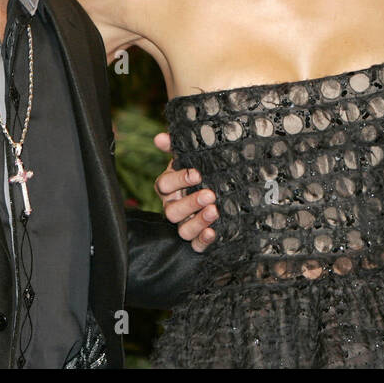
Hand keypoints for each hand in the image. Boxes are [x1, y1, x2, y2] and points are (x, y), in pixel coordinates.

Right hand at [152, 132, 216, 251]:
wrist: (223, 189)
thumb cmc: (202, 171)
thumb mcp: (190, 157)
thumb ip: (175, 146)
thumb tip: (160, 137)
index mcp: (169, 188)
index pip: (164, 185)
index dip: (178, 180)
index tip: (197, 174)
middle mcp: (174, 207)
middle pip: (172, 211)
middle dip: (190, 203)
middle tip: (209, 194)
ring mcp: (185, 224)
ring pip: (183, 230)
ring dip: (198, 222)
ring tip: (214, 210)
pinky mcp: (198, 238)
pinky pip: (196, 245)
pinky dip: (203, 240)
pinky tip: (213, 232)